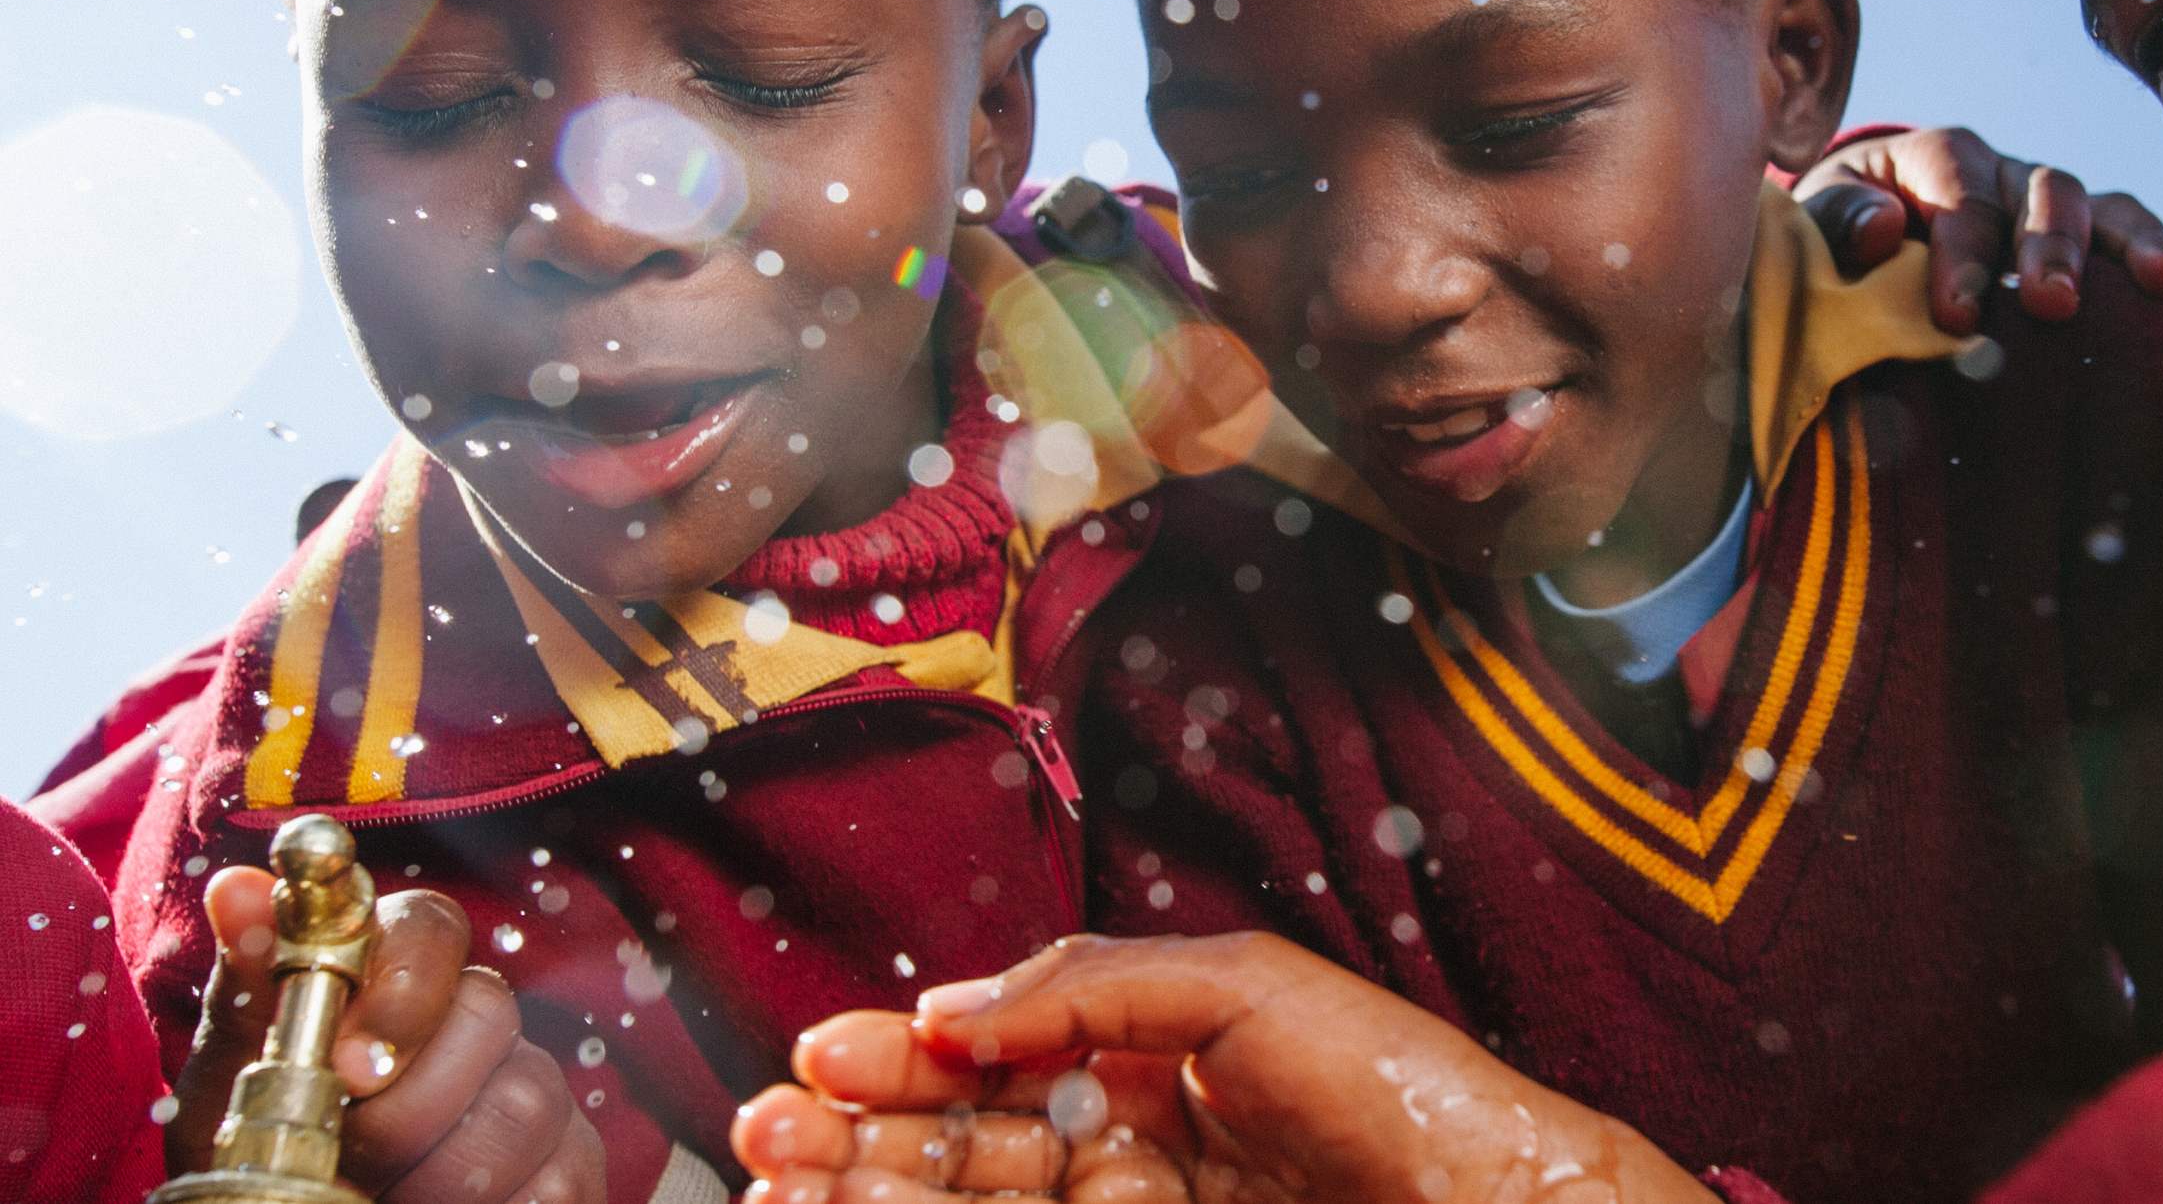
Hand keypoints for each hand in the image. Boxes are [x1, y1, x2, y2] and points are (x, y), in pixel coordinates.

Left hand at [173, 867, 603, 1203]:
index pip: (433, 928)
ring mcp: (532, 1087)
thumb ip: (251, 991)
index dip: (403, 986)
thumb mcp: (235, 1085)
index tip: (349, 1067)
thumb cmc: (263, 1152)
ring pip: (528, 1103)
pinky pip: (561, 1178)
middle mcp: (476, 1019)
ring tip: (380, 1201)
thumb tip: (239, 890)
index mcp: (393, 977)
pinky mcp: (570, 1162)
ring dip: (440, 1178)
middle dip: (408, 1107)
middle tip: (350, 1161)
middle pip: (491, 1013)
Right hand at [734, 931, 1715, 1203]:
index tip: (815, 1064)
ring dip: (874, 1190)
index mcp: (1141, 1061)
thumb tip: (948, 1013)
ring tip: (788, 1182)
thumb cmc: (1390, 1082)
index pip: (988, 1065)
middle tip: (769, 1139)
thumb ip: (1084, 982)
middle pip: (958, 1149)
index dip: (898, 1065)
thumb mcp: (1234, 987)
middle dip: (855, 1140)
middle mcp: (1124, 1150)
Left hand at [1794, 127, 2162, 335]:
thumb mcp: (1820, 219)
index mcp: (1938, 156)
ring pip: (2107, 210)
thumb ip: (1841, 220)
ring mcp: (2053, 202)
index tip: (1958, 317)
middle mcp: (2006, 169)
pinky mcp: (2086, 239)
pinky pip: (2137, 249)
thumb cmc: (1839, 228)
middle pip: (2045, 195)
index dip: (1962, 256)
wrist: (1861, 225)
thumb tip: (1882, 228)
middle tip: (2051, 306)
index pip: (1961, 198)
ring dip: (2138, 248)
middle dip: (2051, 249)